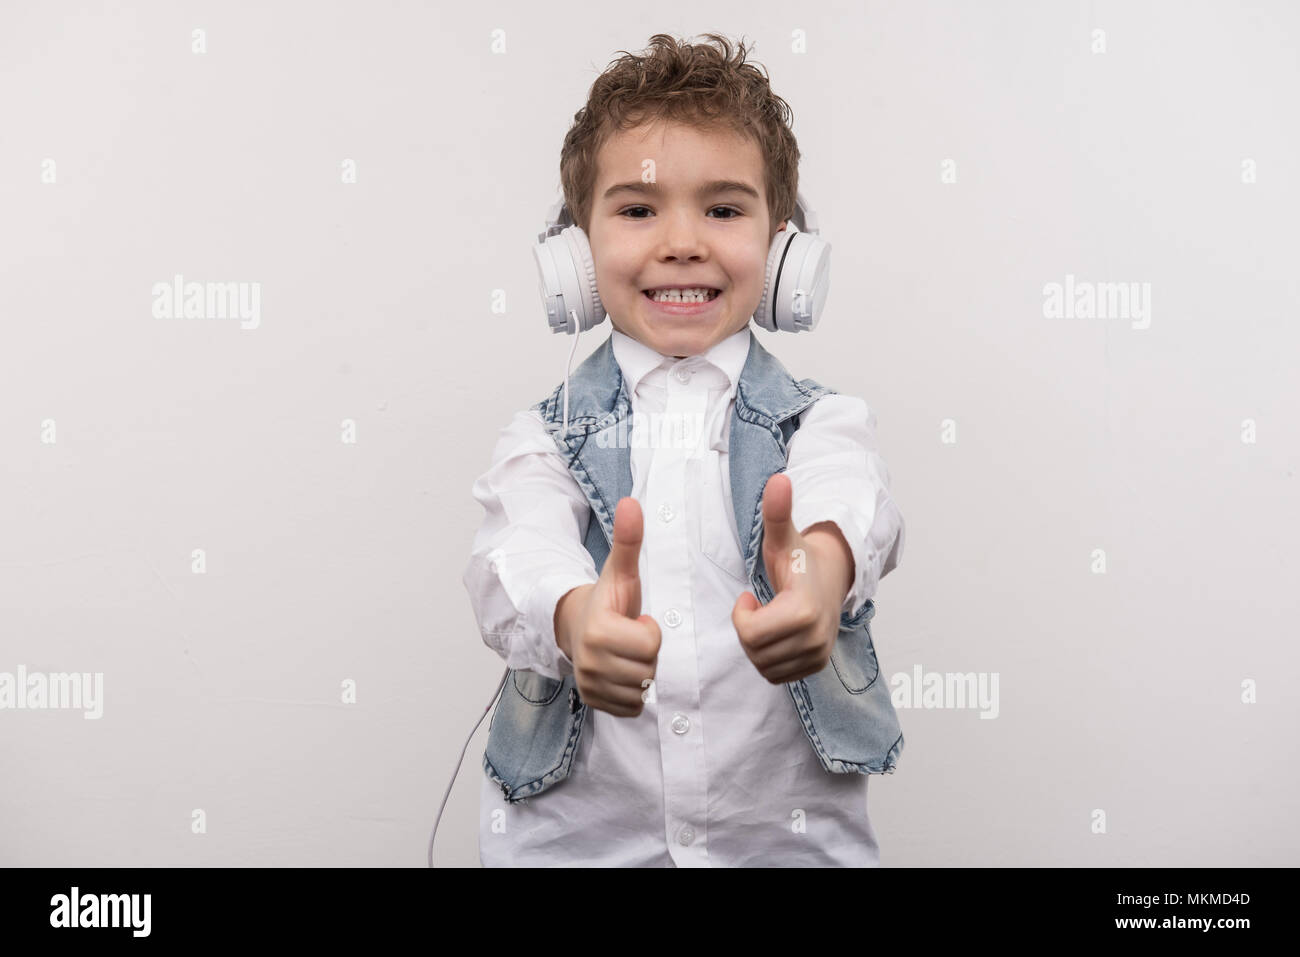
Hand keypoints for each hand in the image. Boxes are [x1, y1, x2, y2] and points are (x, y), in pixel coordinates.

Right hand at [556, 497, 661, 716]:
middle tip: (631, 638)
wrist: (575, 626)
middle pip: (648, 670)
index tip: (635, 619)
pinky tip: (622, 672)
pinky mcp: (592, 703)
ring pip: (642, 691)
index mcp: (597, 630)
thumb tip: (632, 502)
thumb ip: (628, 540)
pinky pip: (633, 708)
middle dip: (647, 653)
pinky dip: (633, 694)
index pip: (650, 643)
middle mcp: (588, 661)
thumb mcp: (620, 571)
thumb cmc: (608, 600)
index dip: (650, 630)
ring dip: (641, 673)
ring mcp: (589, 685)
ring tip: (626, 654)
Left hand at [731, 473, 850, 683]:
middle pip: (755, 651)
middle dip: (748, 629)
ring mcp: (818, 656)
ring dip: (757, 644)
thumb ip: (777, 512)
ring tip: (768, 618)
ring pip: (763, 666)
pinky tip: (777, 634)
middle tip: (758, 607)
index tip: (750, 597)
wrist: (831, 577)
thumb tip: (778, 479)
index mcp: (803, 611)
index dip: (742, 616)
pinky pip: (775, 675)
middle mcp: (815, 638)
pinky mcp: (816, 666)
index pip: (750, 634)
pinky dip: (768, 657)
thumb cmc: (798, 559)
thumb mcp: (782, 537)